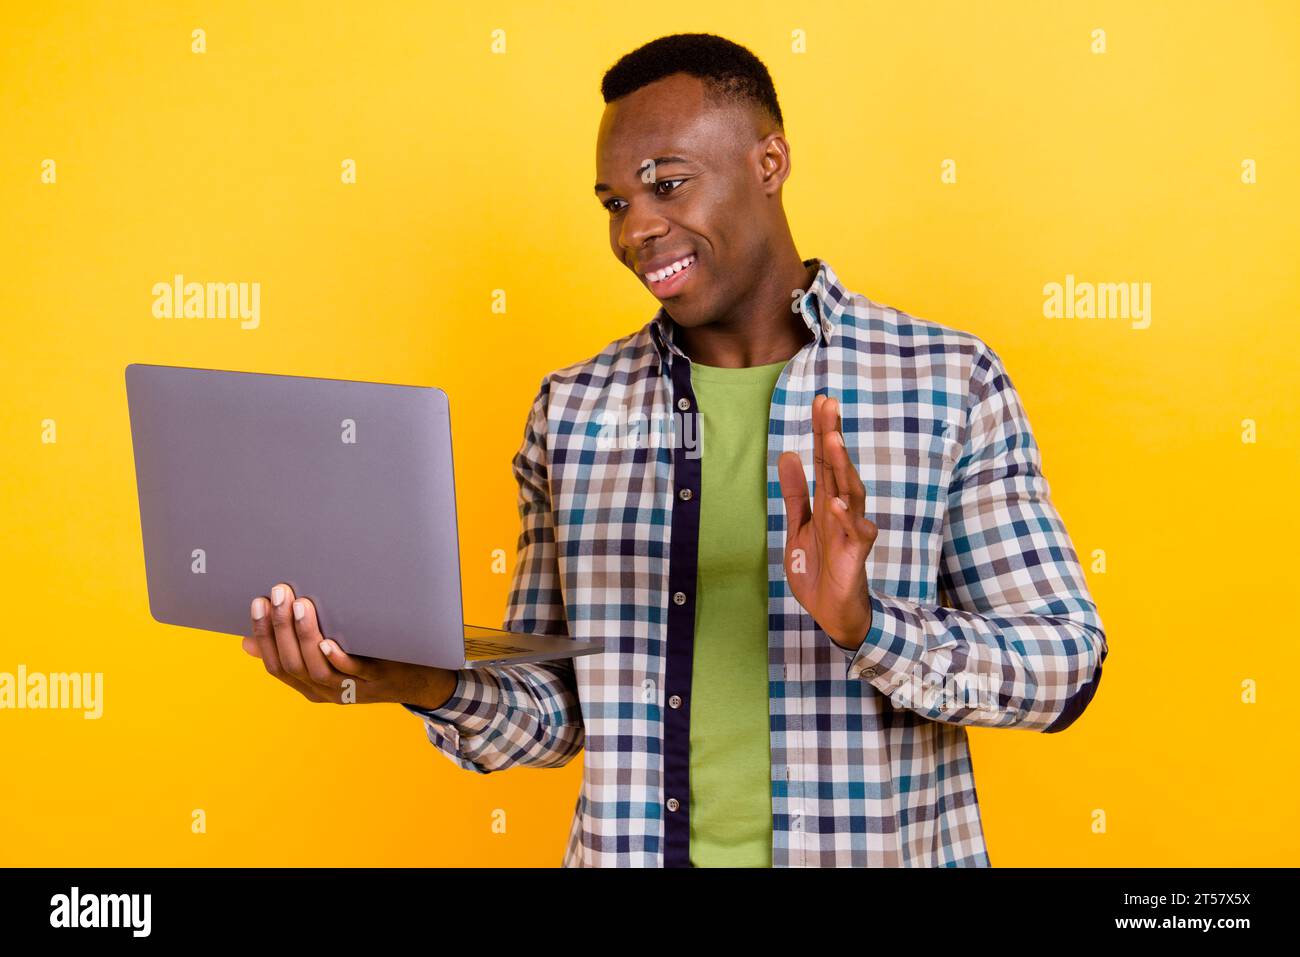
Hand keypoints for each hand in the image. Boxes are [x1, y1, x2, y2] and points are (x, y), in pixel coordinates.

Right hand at [243, 582, 457, 709]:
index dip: (264, 636)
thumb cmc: (367, 661)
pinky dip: (338, 659)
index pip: (276, 665)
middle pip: (293, 665)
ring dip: (306, 636)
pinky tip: (328, 641)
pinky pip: (354, 673)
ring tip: (301, 605)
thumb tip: (247, 644)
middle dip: (281, 628)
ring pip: (319, 670)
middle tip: (277, 594)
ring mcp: (351, 688)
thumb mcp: (325, 658)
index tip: (256, 604)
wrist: (418, 681)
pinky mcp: (377, 680)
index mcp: (309, 685)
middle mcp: (325, 691)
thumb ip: (292, 650)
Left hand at [777, 395, 878, 649]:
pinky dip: (846, 519)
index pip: (824, 460)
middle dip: (833, 436)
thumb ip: (794, 493)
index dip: (822, 430)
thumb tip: (789, 454)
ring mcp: (851, 530)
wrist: (832, 611)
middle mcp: (842, 510)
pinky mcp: (856, 555)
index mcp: (827, 501)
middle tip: (828, 406)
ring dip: (841, 467)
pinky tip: (836, 503)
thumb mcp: (798, 526)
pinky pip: (855, 534)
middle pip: (838, 468)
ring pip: (850, 493)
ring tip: (831, 441)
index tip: (821, 400)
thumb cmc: (819, 567)